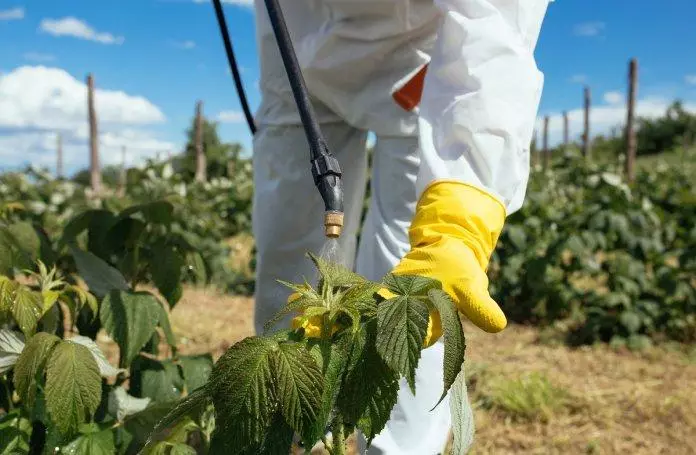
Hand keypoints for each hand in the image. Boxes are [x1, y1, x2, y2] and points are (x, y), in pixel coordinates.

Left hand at [290, 181, 506, 346]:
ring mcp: (388, 314)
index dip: (373, 352)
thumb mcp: (470, 287)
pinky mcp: (378, 300)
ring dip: (331, 326)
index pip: (398, 348)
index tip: (345, 353)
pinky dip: (335, 307)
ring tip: (299, 328)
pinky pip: (354, 304)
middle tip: (309, 342)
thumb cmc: (460, 268)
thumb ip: (480, 307)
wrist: (449, 247)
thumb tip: (498, 325)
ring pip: (357, 323)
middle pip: (369, 339)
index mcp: (423, 331)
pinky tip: (307, 308)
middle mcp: (402, 328)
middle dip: (341, 341)